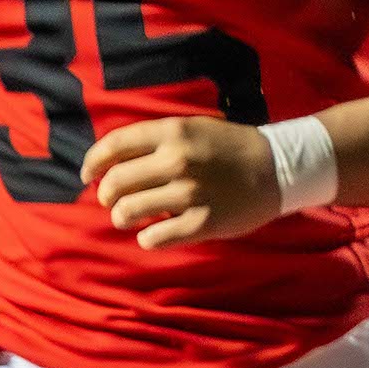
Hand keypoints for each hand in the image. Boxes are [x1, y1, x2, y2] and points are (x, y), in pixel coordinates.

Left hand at [82, 116, 285, 248]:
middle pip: (115, 183)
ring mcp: (190, 194)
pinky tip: (157, 231)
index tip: (87, 175)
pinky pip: (153, 238)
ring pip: (127, 212)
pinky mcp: (201, 223)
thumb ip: (155, 142)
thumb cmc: (230, 148)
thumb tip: (108, 165)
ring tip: (132, 218)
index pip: (115, 145)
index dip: (93, 162)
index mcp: (175, 132)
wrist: (280, 167)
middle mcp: (178, 161)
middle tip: (114, 201)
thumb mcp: (194, 129)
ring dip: (123, 218)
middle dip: (107, 196)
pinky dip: (148, 237)